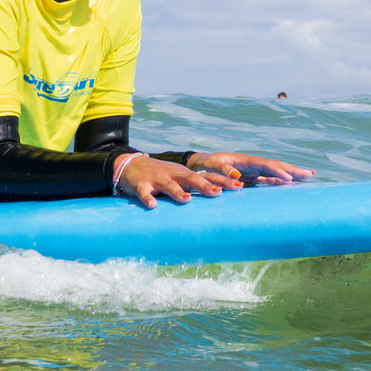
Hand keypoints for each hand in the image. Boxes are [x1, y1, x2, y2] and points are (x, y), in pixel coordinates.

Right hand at [118, 155, 240, 208]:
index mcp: (185, 174)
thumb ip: (196, 186)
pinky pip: (144, 193)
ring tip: (187, 200)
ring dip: (178, 192)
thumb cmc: (161, 175)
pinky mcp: (141, 185)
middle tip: (219, 193)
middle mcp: (174, 174)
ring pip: (169, 185)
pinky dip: (148, 198)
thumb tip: (221, 195)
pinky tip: (152, 206)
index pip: (207, 176)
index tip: (239, 186)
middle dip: (205, 186)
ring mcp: (157, 179)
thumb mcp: (180, 178)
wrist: (131, 164)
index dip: (223, 181)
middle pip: (192, 178)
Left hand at [185, 152, 313, 185]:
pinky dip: (282, 181)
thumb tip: (238, 177)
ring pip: (277, 172)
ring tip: (310, 176)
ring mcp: (255, 171)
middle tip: (311, 174)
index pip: (266, 165)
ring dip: (292, 175)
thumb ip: (225, 170)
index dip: (278, 171)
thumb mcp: (213, 165)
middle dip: (293, 170)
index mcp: (246, 160)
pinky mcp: (254, 178)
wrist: (203, 164)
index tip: (290, 179)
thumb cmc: (207, 164)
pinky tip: (294, 184)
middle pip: (277, 166)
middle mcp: (254, 164)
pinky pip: (271, 179)